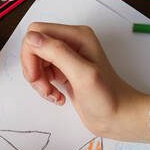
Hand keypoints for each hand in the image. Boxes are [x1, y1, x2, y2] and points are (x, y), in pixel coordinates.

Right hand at [20, 24, 144, 138]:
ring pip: (36, 61)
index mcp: (77, 36)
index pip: (37, 32)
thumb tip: (32, 38)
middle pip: (33, 47)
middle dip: (33, 69)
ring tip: (52, 94)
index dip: (31, 54)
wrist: (119, 117)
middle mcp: (71, 43)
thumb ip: (57, 53)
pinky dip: (44, 86)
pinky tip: (57, 96)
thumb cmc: (108, 98)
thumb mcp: (82, 74)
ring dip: (38, 80)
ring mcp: (67, 57)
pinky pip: (42, 73)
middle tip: (44, 87)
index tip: (37, 75)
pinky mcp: (65, 71)